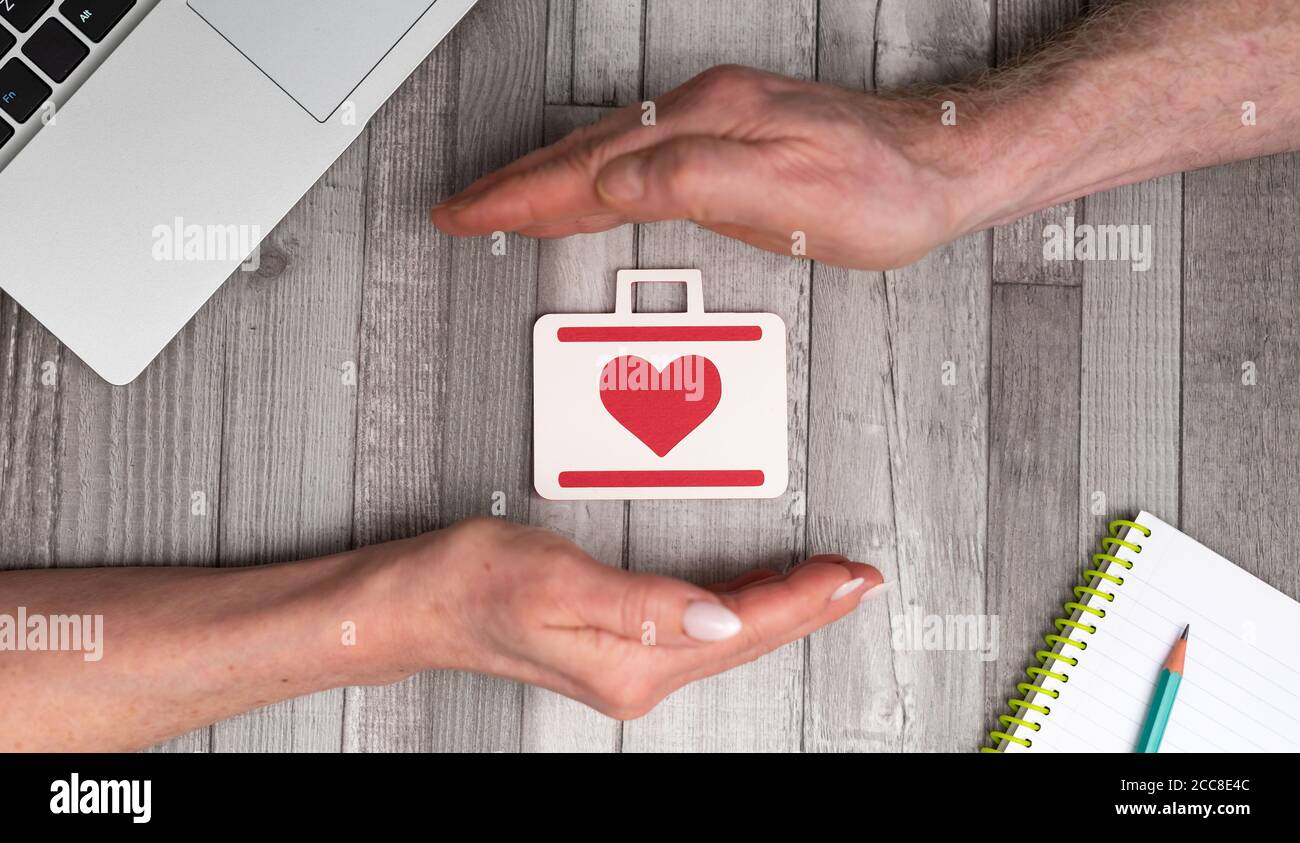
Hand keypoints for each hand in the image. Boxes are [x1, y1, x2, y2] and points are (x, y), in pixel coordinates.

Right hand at [391, 517, 883, 718]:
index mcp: (635, 660)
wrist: (422, 601)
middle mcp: (640, 673)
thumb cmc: (476, 585)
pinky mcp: (621, 646)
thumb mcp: (561, 581)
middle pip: (747, 638)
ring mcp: (631, 664)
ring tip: (825, 581)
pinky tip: (753, 588)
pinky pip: (703, 627)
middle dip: (809, 605)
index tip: (847, 578)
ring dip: (783, 604)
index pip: (741, 627)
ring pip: (731, 634)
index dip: (803, 599)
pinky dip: (742, 602)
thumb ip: (647, 604)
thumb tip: (720, 617)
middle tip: (857, 578)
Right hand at [430, 65, 983, 269]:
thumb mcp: (790, 196)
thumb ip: (696, 184)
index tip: (470, 213)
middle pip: (581, 154)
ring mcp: (714, 125)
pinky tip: (585, 195)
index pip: (588, 168)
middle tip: (461, 210)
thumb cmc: (882, 189)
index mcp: (706, 125)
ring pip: (603, 156)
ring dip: (544, 182)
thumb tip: (618, 184)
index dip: (521, 196)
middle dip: (513, 185)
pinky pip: (637, 162)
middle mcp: (704, 115)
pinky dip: (594, 182)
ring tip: (502, 205)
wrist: (940, 168)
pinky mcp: (729, 142)